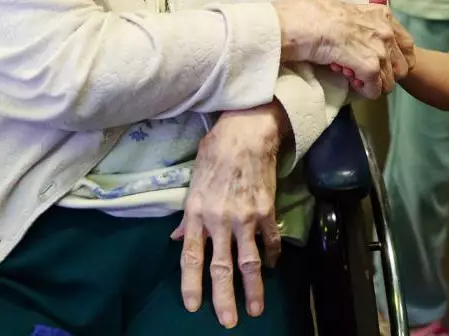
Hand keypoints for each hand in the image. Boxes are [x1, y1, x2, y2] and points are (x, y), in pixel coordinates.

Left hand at [171, 104, 284, 327]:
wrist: (247, 132)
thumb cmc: (215, 151)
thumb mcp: (193, 181)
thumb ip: (187, 216)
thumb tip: (177, 238)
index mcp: (196, 213)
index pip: (191, 257)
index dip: (192, 284)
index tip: (194, 306)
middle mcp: (219, 220)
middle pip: (221, 267)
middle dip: (224, 298)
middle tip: (228, 321)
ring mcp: (245, 218)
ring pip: (249, 262)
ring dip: (253, 288)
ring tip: (255, 308)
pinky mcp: (267, 211)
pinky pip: (270, 241)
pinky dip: (271, 257)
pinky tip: (271, 268)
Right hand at [272, 0, 398, 98]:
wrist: (302, 23)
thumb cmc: (314, 14)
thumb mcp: (348, 8)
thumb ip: (365, 15)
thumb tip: (373, 12)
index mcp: (382, 14)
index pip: (406, 44)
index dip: (395, 58)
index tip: (382, 64)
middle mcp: (386, 31)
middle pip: (401, 66)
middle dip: (384, 73)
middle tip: (362, 71)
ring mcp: (379, 49)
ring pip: (388, 82)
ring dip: (371, 83)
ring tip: (351, 74)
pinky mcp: (370, 67)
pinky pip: (375, 90)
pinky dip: (363, 91)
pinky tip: (348, 79)